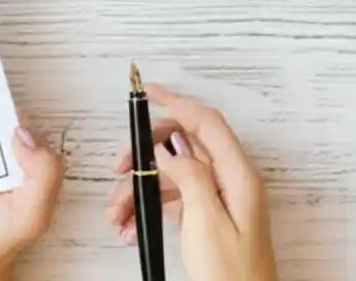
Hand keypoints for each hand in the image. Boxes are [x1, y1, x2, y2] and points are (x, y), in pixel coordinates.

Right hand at [106, 85, 277, 280]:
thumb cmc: (233, 275)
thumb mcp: (206, 222)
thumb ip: (190, 177)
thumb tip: (170, 150)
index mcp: (238, 176)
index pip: (207, 123)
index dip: (177, 103)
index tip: (149, 92)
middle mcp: (231, 181)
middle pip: (184, 145)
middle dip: (147, 151)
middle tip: (121, 164)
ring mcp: (220, 198)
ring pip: (173, 174)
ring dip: (141, 188)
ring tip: (118, 212)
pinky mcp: (209, 215)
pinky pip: (174, 198)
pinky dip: (150, 207)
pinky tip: (133, 226)